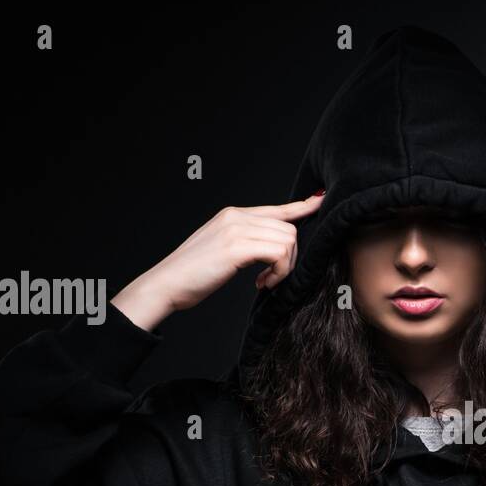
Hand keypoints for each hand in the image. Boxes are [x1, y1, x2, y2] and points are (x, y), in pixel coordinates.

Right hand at [111, 191, 325, 331]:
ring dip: (284, 268)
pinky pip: (278, 253)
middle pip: (288, 228)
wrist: (166, 284)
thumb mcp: (222, 251)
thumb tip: (272, 250)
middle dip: (289, 258)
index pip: (276, 208)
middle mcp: (236, 216)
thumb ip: (245, 243)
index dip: (301, 207)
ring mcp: (236, 229)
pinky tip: (263, 284)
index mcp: (233, 215)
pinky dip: (278, 272)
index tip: (319, 201)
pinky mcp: (236, 246)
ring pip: (287, 240)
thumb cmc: (192, 275)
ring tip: (265, 282)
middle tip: (271, 278)